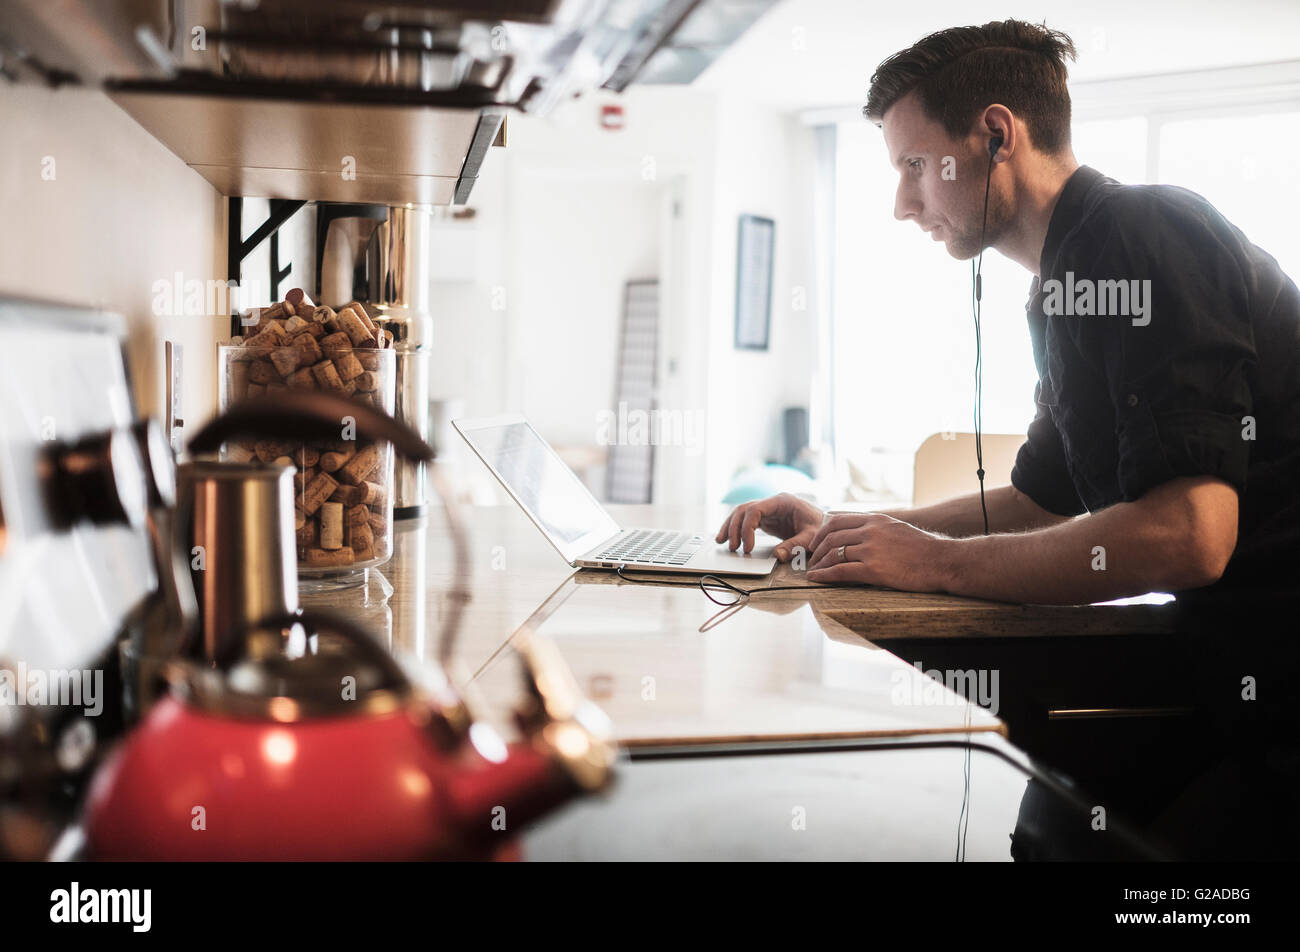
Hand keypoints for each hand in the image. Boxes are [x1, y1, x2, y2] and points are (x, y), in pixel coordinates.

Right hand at [715, 492, 824, 559]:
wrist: (827, 525)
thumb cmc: (821, 527)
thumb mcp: (811, 537)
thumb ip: (795, 545)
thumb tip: (777, 556)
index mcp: (782, 501)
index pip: (755, 510)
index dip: (747, 528)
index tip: (748, 548)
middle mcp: (772, 503)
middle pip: (744, 510)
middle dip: (734, 528)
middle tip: (733, 548)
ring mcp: (768, 510)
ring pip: (741, 513)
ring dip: (730, 527)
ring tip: (722, 542)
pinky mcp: (767, 518)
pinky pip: (746, 521)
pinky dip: (736, 529)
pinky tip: (728, 540)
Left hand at [805, 512, 952, 591]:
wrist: (941, 560)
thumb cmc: (923, 548)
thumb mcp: (897, 527)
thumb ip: (878, 528)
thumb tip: (861, 533)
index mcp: (876, 519)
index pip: (839, 521)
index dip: (822, 532)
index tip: (816, 542)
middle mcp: (870, 531)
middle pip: (832, 537)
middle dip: (817, 549)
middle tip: (811, 559)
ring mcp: (871, 550)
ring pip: (834, 553)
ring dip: (819, 563)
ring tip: (813, 571)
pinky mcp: (874, 569)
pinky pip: (840, 571)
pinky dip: (824, 575)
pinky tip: (817, 579)